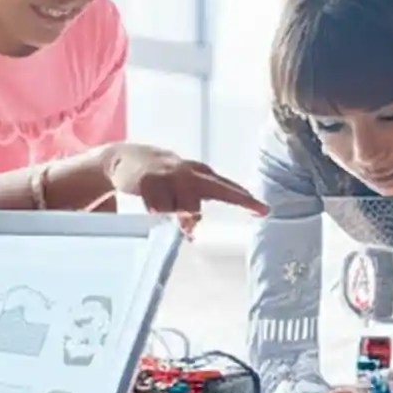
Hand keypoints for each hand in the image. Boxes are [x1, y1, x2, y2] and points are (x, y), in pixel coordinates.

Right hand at [106, 144, 268, 222]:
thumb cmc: (163, 179)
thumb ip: (190, 213)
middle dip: (231, 200)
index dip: (247, 201)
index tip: (265, 211)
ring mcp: (170, 175)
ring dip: (173, 211)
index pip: (229, 189)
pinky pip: (157, 207)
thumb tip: (192, 234)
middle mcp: (190, 173)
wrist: (128, 159)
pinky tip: (149, 200)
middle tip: (225, 216)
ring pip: (181, 207)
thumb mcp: (180, 194)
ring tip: (161, 201)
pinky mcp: (149, 180)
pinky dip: (155, 209)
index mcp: (201, 175)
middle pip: (214, 189)